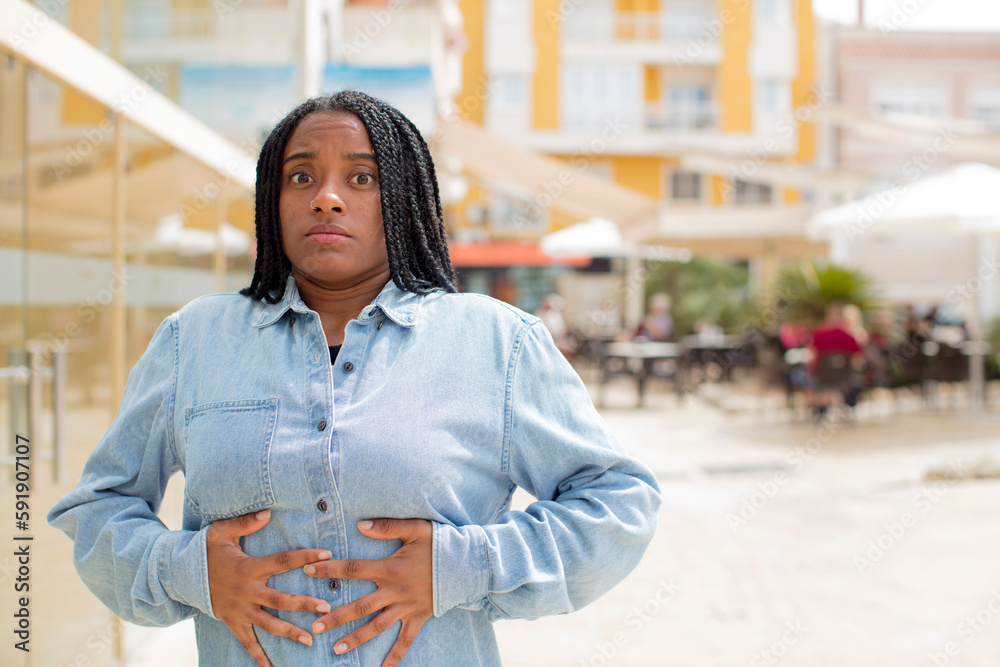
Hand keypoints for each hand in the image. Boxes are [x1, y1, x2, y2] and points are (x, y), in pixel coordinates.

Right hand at [207, 509, 334, 666]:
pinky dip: (258, 655)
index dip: (304, 556)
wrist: (180, 575)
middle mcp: (246, 591)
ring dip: (289, 632)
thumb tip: (267, 512)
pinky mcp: (232, 621)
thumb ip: (245, 523)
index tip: (326, 554)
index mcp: (248, 568)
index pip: (282, 561)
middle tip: (326, 608)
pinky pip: (247, 641)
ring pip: (268, 623)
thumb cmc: (205, 551)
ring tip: (310, 639)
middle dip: (303, 604)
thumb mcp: (221, 532)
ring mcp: (240, 609)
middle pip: (280, 599)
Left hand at [304, 518, 432, 666]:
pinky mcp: (418, 617)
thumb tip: (360, 524)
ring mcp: (407, 607)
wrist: (468, 565)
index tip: (308, 572)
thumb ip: (388, 527)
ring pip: (377, 626)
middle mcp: (396, 591)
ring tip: (336, 650)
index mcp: (391, 569)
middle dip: (336, 616)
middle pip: (361, 606)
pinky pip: (405, 641)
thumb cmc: (440, 544)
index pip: (354, 569)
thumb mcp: (416, 529)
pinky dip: (395, 656)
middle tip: (315, 626)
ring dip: (357, 638)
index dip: (331, 570)